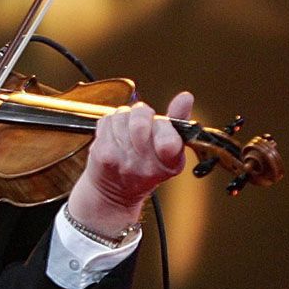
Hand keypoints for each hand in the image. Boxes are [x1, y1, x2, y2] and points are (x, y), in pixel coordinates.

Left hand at [67, 91, 193, 237]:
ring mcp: (121, 159)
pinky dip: (111, 124)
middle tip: (143, 128)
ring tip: (128, 133)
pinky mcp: (102, 153)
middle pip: (141, 120)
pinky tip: (115, 137)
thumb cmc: (146, 166)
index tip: (162, 133)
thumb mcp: (172, 148)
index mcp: (169, 163)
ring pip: (123, 116)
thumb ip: (179, 121)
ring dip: (126, 119)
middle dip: (142, 117)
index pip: (168, 142)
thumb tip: (186, 97)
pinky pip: (107, 121)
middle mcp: (145, 165)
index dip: (164, 131)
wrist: (113, 192)